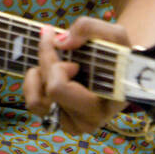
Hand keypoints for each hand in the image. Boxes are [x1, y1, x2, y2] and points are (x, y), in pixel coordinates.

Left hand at [22, 17, 129, 135]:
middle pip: (49, 90)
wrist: (120, 72)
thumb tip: (60, 42)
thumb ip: (90, 28)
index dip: (56, 66)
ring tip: (56, 63)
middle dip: (49, 61)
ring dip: (40, 75)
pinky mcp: (59, 122)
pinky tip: (50, 72)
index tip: (63, 46)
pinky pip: (33, 103)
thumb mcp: (114, 34)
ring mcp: (71, 125)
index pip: (59, 88)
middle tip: (56, 42)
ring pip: (35, 101)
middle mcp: (88, 122)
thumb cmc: (119, 55)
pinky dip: (36, 83)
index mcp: (104, 106)